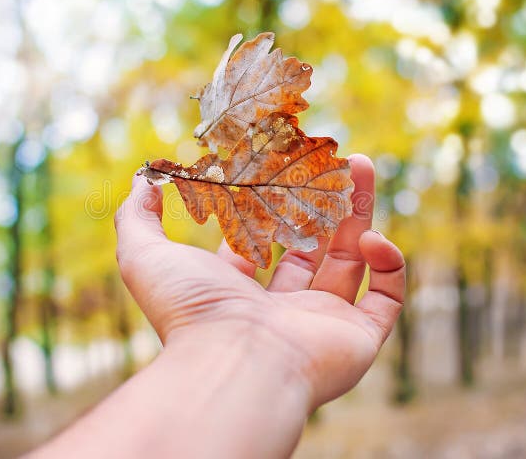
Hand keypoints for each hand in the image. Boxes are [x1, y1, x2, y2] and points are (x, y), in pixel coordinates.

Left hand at [115, 154, 404, 409]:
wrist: (235, 363)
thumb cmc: (191, 311)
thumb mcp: (145, 255)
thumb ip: (137, 217)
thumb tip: (142, 181)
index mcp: (238, 293)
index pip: (261, 245)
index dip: (275, 205)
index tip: (288, 168)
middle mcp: (281, 309)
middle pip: (312, 247)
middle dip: (326, 202)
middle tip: (339, 162)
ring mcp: (322, 324)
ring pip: (352, 263)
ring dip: (360, 215)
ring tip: (364, 168)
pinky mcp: (358, 339)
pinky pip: (385, 299)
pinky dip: (388, 266)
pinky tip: (374, 239)